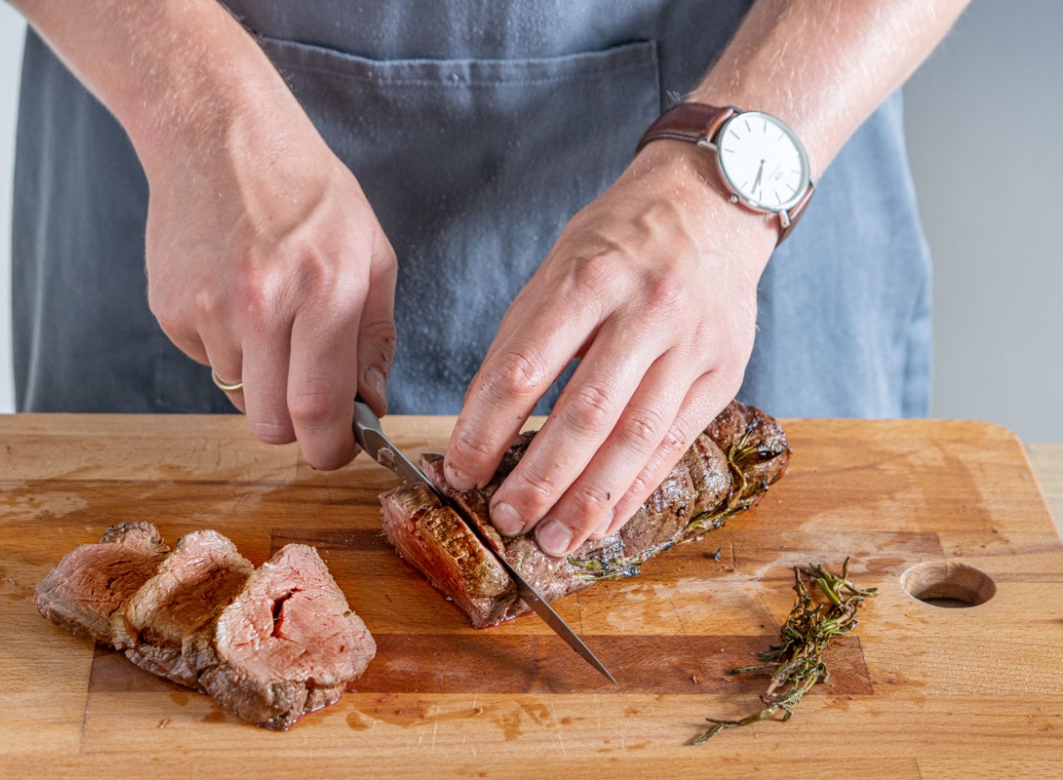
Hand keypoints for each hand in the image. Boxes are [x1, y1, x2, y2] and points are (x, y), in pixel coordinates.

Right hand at [142, 83, 397, 469]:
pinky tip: (236, 296)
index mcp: (326, 290)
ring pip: (239, 396)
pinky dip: (227, 349)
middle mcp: (263, 304)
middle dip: (295, 429)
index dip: (331, 449)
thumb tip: (371, 405)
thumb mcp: (370, 251)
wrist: (219, 135)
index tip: (338, 449)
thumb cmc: (307, 192)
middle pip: (271, 426)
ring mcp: (209, 308)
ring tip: (271, 315)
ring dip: (262, 379)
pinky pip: (206, 363)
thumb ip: (376, 336)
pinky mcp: (170, 309)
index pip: (320, 411)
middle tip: (309, 399)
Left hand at [442, 142, 777, 555]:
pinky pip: (676, 444)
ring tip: (554, 540)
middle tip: (506, 518)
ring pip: (637, 438)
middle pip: (587, 412)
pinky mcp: (722, 373)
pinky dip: (636, 489)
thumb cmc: (621, 238)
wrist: (712, 205)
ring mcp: (691, 344)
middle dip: (540, 477)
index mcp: (590, 276)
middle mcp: (646, 310)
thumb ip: (525, 338)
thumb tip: (483, 422)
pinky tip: (606, 522)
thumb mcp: (560, 264)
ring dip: (590, 499)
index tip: (461, 471)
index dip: (486, 429)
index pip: (526, 367)